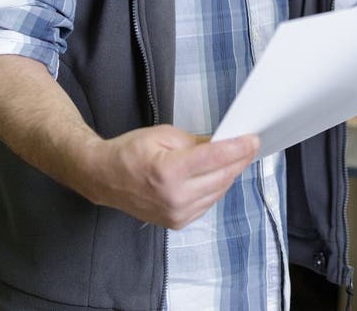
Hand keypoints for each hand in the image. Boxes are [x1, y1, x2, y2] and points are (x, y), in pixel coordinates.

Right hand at [83, 124, 258, 228]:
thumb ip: (196, 141)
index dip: (238, 148)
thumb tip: (221, 143)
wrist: (104, 178)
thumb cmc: (129, 152)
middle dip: (239, 159)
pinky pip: (207, 203)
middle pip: (221, 177)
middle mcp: (174, 197)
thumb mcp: (163, 134)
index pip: (215, 158)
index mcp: (169, 171)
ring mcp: (176, 214)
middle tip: (249, 145)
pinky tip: (218, 174)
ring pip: (218, 192)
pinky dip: (216, 187)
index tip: (253, 139)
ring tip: (236, 157)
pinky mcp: (177, 222)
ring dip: (230, 173)